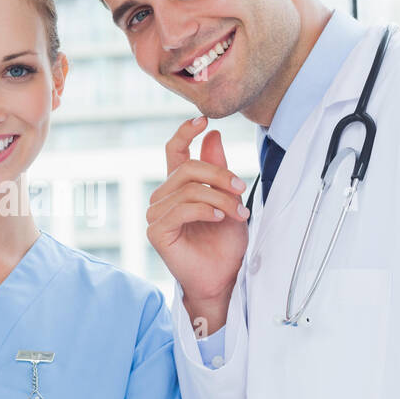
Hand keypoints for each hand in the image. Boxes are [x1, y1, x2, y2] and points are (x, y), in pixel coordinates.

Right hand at [147, 116, 249, 319]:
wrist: (224, 278)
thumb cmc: (225, 243)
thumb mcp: (229, 198)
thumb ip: (218, 169)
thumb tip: (212, 134)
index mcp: (178, 186)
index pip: (174, 150)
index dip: (185, 132)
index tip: (203, 119)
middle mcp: (163, 197)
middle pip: (189, 167)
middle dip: (220, 175)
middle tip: (242, 189)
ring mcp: (156, 214)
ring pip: (189, 188)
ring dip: (219, 197)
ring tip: (238, 213)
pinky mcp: (156, 231)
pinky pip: (182, 209)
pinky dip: (206, 210)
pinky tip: (220, 218)